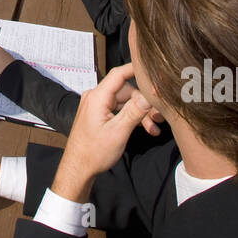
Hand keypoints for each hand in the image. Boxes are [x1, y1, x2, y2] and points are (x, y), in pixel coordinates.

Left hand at [51, 63, 155, 202]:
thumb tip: (149, 95)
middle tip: (159, 116)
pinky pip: (119, 110)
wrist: (78, 169)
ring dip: (140, 113)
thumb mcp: (118, 132)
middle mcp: (95, 97)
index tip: (153, 68)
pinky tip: (145, 128)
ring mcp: (97, 106)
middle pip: (126, 91)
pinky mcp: (99, 114)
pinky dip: (131, 117)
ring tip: (154, 128)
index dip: (136, 68)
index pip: (119, 74)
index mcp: (97, 97)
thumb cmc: (94, 153)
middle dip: (144, 103)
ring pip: (125, 102)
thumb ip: (134, 112)